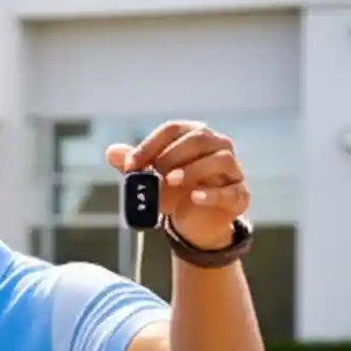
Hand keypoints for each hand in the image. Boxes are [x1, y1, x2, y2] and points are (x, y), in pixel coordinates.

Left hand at [105, 121, 249, 249]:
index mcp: (194, 135)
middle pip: (198, 138)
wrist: (194, 221)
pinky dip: (212, 193)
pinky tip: (193, 198)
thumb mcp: (149, 178)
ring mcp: (232, 170)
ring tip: (170, 181)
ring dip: (192, 169)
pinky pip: (231, 190)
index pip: (173, 129)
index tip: (129, 165)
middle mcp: (217, 146)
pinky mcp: (239, 195)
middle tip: (154, 172)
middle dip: (172, 154)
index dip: (149, 145)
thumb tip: (111, 152)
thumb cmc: (173, 191)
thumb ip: (132, 164)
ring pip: (221, 159)